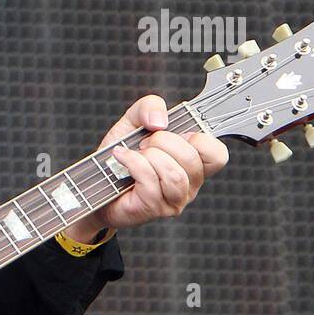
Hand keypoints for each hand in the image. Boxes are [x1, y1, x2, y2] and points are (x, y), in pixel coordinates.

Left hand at [66, 94, 228, 241]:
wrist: (96, 182)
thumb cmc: (120, 155)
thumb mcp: (134, 121)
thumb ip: (150, 106)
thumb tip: (160, 120)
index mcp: (194, 163)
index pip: (218, 154)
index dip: (198, 139)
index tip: (173, 134)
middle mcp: (189, 184)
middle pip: (192, 159)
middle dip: (163, 142)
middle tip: (144, 143)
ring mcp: (173, 199)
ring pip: (173, 174)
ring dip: (149, 156)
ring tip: (135, 153)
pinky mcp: (154, 208)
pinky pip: (150, 181)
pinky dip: (133, 163)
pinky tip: (122, 158)